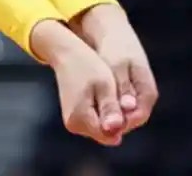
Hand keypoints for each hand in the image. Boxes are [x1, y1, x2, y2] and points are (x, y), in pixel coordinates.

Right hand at [31, 20, 124, 145]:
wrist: (67, 56)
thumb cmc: (87, 67)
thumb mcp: (104, 85)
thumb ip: (110, 109)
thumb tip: (116, 133)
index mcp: (80, 118)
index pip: (111, 135)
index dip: (123, 122)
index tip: (124, 100)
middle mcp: (74, 125)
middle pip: (107, 134)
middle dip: (118, 120)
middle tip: (117, 94)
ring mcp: (72, 123)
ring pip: (102, 129)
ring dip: (111, 116)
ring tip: (110, 93)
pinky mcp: (74, 119)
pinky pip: (96, 123)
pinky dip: (104, 113)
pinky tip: (104, 96)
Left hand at [77, 6, 157, 134]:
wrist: (112, 30)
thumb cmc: (115, 46)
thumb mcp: (117, 66)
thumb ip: (122, 88)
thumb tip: (128, 109)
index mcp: (147, 90)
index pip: (138, 117)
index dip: (120, 123)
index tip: (101, 122)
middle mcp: (143, 96)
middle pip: (130, 119)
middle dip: (113, 122)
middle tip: (91, 120)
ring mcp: (135, 93)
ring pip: (122, 114)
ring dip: (108, 115)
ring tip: (89, 113)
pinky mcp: (124, 90)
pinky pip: (116, 106)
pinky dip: (104, 106)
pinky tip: (89, 105)